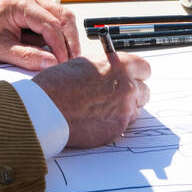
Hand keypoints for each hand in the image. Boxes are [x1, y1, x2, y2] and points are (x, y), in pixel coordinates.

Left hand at [0, 0, 80, 70]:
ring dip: (67, 38)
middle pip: (63, 16)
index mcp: (18, 4)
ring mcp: (34, 2)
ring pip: (63, 17)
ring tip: (65, 59)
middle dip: (70, 40)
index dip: (60, 46)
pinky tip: (56, 52)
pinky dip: (59, 36)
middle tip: (70, 62)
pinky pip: (55, 20)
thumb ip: (26, 57)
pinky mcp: (35, 10)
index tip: (63, 64)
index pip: (50, 24)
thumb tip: (51, 64)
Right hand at [32, 51, 150, 147]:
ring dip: (125, 109)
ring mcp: (125, 108)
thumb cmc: (58, 84)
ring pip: (136, 109)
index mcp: (119, 65)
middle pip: (144, 90)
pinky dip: (115, 122)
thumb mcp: (84, 64)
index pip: (144, 68)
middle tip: (117, 95)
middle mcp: (127, 85)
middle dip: (132, 93)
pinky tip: (98, 119)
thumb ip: (105, 67)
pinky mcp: (118, 127)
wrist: (47, 109)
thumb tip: (111, 72)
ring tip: (103, 109)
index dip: (137, 73)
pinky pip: (125, 124)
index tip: (132, 77)